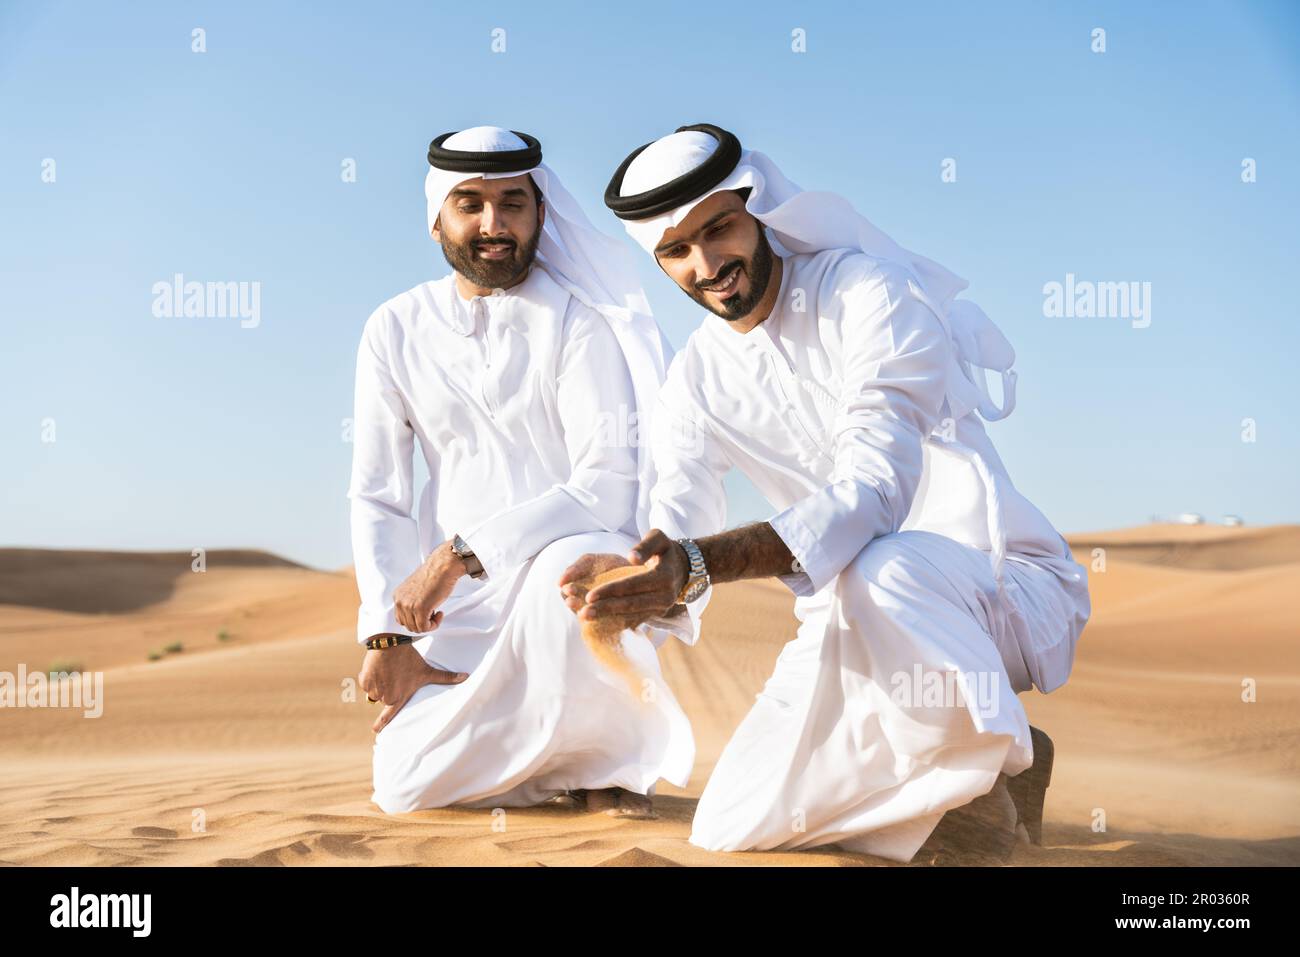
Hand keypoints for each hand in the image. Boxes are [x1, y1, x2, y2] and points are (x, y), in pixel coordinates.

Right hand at [358, 643, 467, 733]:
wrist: (391, 644)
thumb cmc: (411, 659)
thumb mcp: (428, 671)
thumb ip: (446, 677)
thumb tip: (466, 677)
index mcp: (399, 698)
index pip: (389, 715)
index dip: (382, 723)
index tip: (376, 730)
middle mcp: (385, 697)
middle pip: (384, 698)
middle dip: (389, 689)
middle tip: (395, 676)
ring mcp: (373, 689)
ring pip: (374, 691)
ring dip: (379, 684)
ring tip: (388, 672)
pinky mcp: (364, 681)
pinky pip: (366, 682)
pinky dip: (370, 676)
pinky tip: (378, 668)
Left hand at [393, 540, 465, 633]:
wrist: (442, 566)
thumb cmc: (434, 575)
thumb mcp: (416, 589)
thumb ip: (412, 601)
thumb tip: (416, 616)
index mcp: (398, 596)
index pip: (401, 619)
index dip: (415, 619)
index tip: (425, 614)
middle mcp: (401, 601)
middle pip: (408, 625)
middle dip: (422, 623)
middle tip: (433, 614)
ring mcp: (409, 606)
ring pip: (417, 628)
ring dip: (429, 624)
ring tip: (436, 613)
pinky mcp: (421, 609)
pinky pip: (425, 627)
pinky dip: (434, 624)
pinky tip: (439, 613)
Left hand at [572, 529, 688, 630]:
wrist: (684, 568)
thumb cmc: (665, 550)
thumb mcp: (659, 538)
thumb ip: (645, 545)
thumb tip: (631, 557)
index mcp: (663, 577)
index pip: (632, 585)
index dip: (610, 590)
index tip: (589, 595)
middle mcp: (664, 596)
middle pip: (630, 604)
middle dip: (605, 609)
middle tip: (582, 612)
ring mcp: (660, 608)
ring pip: (631, 616)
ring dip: (607, 618)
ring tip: (585, 618)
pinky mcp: (655, 614)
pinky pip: (634, 621)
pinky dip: (615, 623)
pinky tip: (597, 623)